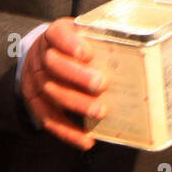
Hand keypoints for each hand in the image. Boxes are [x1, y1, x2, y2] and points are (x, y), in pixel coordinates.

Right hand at [21, 16, 107, 149]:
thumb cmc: (72, 44)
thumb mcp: (82, 32)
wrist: (41, 54)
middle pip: (54, 65)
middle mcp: (41, 56)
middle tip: (101, 84)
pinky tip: (86, 139)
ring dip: (77, 104)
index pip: (57, 34)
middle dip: (78, 76)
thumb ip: (99, 37)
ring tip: (100, 111)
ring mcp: (35, 80)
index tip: (87, 54)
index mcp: (54, 34)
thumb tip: (137, 42)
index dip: (70, 44)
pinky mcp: (35, 102)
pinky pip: (49, 119)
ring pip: (52, 93)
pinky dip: (67, 131)